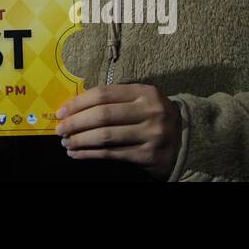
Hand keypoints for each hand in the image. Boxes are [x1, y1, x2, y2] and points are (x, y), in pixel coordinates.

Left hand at [56, 84, 181, 178]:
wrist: (188, 141)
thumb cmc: (154, 117)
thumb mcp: (141, 101)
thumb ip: (115, 99)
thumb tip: (75, 106)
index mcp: (145, 92)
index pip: (103, 94)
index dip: (78, 103)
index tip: (61, 111)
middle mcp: (150, 111)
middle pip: (102, 115)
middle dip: (75, 123)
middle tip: (60, 129)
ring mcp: (151, 134)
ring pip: (105, 136)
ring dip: (80, 140)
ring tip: (66, 142)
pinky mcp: (148, 156)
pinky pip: (112, 154)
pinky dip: (90, 154)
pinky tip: (77, 154)